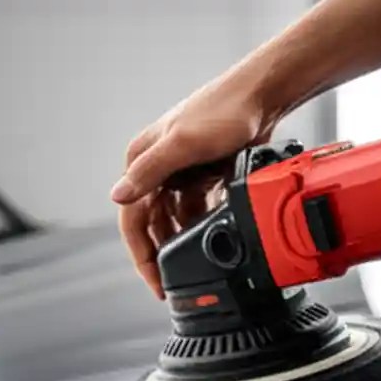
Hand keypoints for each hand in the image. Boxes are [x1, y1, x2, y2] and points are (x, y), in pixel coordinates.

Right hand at [111, 76, 275, 298]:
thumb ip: (150, 171)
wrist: (262, 95)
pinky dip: (203, 225)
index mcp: (142, 159)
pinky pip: (197, 210)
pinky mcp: (203, 175)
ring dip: (183, 242)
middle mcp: (157, 166)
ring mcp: (180, 172)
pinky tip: (214, 237)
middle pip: (152, 224)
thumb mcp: (184, 144)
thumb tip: (117, 196)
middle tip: (175, 284)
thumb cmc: (223, 111)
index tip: (156, 283)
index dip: (141, 255)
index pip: (132, 218)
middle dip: (162, 255)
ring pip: (175, 220)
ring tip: (197, 265)